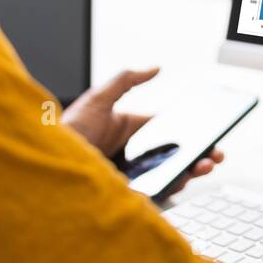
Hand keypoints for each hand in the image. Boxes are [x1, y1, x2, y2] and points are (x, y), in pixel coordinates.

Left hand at [62, 68, 224, 192]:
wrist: (47, 164)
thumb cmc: (66, 131)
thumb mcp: (99, 98)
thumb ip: (127, 79)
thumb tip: (156, 68)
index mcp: (127, 131)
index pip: (165, 132)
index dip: (187, 133)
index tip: (207, 133)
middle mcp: (130, 154)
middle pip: (172, 156)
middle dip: (197, 155)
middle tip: (215, 154)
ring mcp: (129, 176)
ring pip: (167, 175)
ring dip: (191, 171)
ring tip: (204, 165)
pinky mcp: (125, 194)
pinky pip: (153, 193)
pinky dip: (172, 187)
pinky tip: (183, 179)